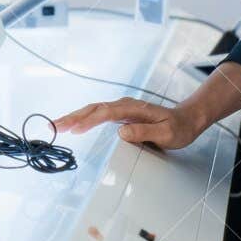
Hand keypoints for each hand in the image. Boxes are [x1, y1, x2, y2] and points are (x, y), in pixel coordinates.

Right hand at [53, 97, 207, 149]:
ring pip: (93, 110)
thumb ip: (144, 132)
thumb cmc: (178, 128)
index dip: (88, 121)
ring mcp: (122, 109)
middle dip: (73, 116)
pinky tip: (74, 125)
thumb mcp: (167, 134)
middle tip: (54, 126)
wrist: (187, 119)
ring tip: (57, 125)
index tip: (74, 129)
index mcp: (134, 109)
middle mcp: (125, 105)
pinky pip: (98, 115)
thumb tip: (120, 132)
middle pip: (94, 109)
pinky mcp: (121, 115)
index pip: (106, 113)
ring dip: (75, 117)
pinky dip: (83, 118)